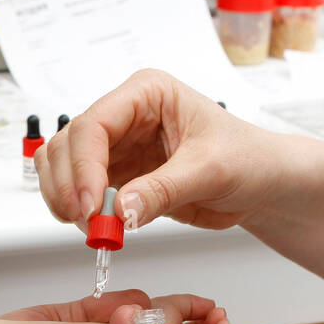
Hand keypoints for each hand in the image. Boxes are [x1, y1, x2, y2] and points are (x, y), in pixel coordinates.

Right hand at [35, 68, 282, 231]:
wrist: (262, 183)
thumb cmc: (248, 158)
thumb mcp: (210, 171)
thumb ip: (162, 190)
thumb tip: (121, 211)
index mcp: (147, 94)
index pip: (94, 124)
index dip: (84, 166)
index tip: (92, 206)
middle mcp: (124, 116)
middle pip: (67, 144)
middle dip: (69, 185)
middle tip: (89, 223)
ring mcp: (116, 148)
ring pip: (61, 167)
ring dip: (66, 199)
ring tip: (95, 228)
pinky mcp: (116, 177)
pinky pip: (78, 191)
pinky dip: (78, 212)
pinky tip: (99, 228)